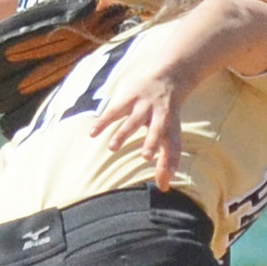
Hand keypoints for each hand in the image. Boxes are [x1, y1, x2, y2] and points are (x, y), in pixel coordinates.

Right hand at [90, 68, 185, 190]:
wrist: (168, 77)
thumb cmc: (167, 116)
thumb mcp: (171, 135)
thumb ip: (166, 161)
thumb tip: (165, 187)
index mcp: (172, 127)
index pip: (174, 146)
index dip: (171, 161)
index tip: (166, 179)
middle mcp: (160, 115)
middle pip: (158, 130)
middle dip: (152, 142)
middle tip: (145, 157)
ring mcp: (144, 106)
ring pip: (133, 120)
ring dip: (123, 133)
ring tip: (111, 148)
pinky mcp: (129, 98)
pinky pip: (114, 111)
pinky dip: (103, 122)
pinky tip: (92, 133)